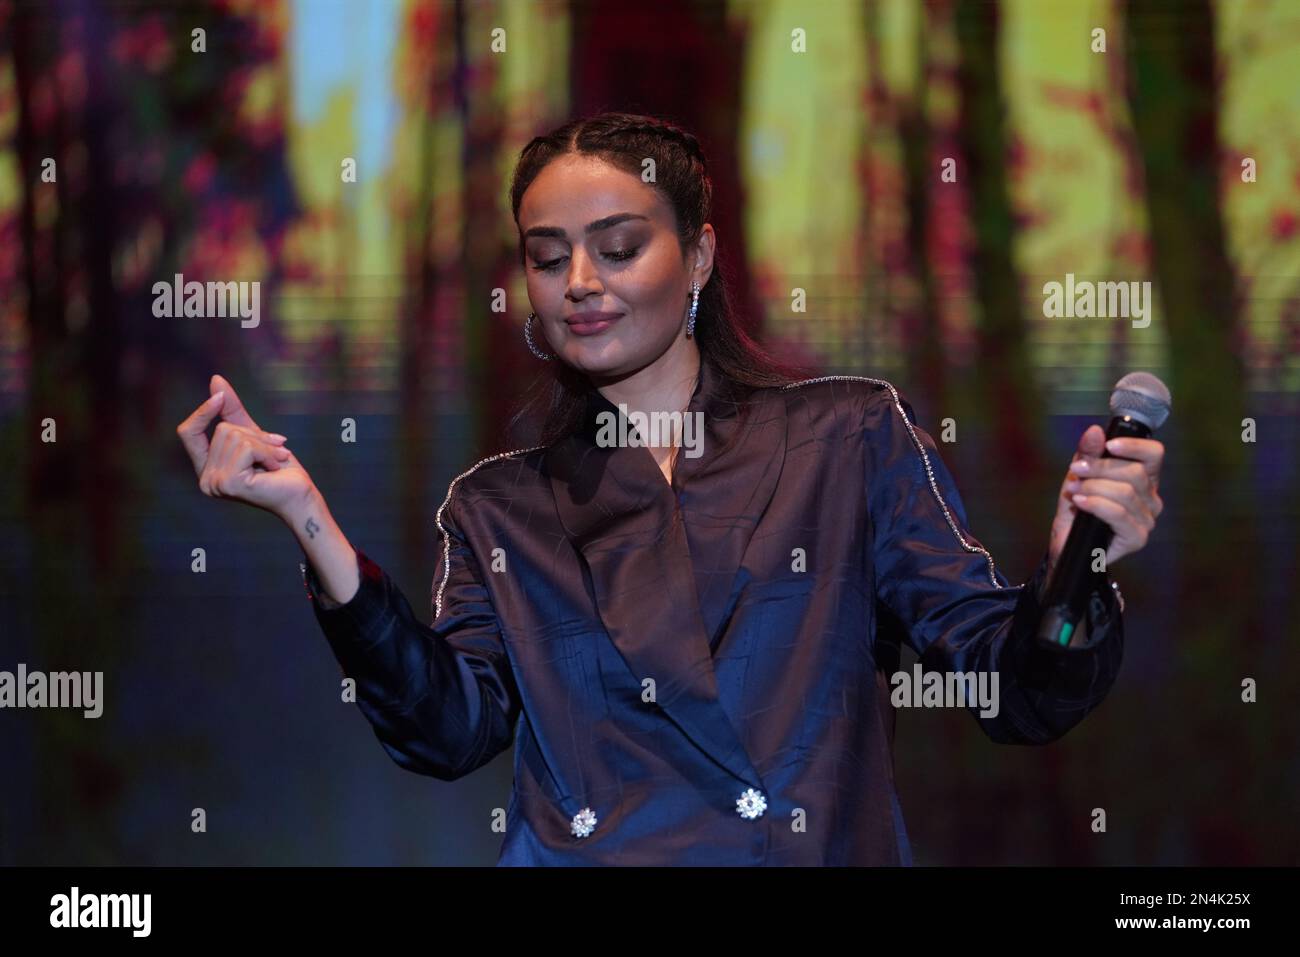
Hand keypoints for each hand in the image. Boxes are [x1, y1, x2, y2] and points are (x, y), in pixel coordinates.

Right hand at [176, 374, 314, 521]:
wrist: (301, 495)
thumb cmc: (280, 468)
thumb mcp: (254, 434)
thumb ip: (231, 411)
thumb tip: (215, 380)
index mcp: (206, 469)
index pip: (188, 432)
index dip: (202, 412)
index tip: (220, 396)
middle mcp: (205, 479)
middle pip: (221, 431)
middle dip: (254, 435)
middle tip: (274, 451)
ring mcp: (215, 484)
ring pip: (235, 437)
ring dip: (264, 444)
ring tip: (276, 459)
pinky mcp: (230, 483)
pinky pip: (246, 447)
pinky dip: (266, 451)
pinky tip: (275, 466)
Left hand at [1048, 424, 1164, 569]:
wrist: (1065, 545)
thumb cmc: (1076, 509)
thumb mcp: (1078, 476)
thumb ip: (1088, 454)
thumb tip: (1095, 431)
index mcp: (1144, 479)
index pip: (1154, 454)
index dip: (1134, 446)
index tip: (1109, 444)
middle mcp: (1151, 499)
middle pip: (1134, 472)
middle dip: (1100, 468)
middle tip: (1075, 471)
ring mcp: (1147, 520)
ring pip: (1125, 492)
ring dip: (1093, 487)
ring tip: (1073, 490)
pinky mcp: (1137, 538)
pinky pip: (1119, 514)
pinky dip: (1096, 505)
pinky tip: (1080, 502)